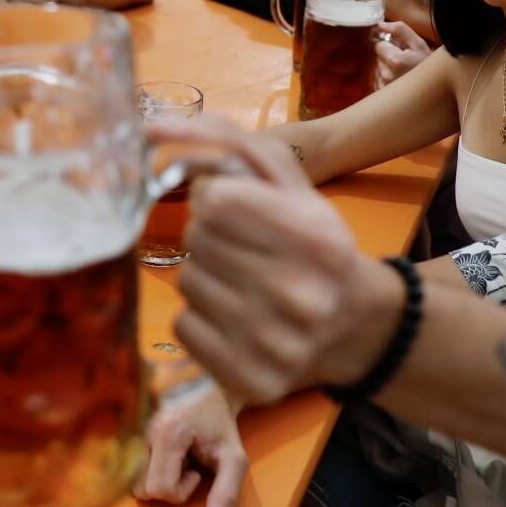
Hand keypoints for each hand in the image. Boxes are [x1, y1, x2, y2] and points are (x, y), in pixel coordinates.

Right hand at [134, 381, 247, 506]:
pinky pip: (130, 468)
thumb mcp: (234, 459)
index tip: (198, 472)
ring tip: (177, 459)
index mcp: (167, 435)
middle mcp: (142, 430)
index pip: (160, 490)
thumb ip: (227, 494)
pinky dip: (149, 469)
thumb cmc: (220, 423)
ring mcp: (131, 430)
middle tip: (187, 466)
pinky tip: (165, 455)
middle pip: (142, 489)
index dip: (182, 491)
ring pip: (132, 480)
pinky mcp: (127, 431)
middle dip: (168, 487)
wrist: (206, 386)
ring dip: (157, 478)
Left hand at [150, 118, 399, 405]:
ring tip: (243, 283)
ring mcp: (275, 345)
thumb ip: (227, 142)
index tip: (238, 209)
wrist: (352, 325)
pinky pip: (183, 325)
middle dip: (211, 235)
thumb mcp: (290, 183)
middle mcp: (299, 295)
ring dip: (206, 274)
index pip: (215, 199)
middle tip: (244, 249)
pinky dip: (200, 316)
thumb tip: (153, 127)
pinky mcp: (249, 379)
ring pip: (187, 281)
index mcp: (315, 238)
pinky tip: (235, 316)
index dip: (218, 198)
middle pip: (197, 238)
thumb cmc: (312, 242)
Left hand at [376, 20, 431, 82]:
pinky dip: (385, 79)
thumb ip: (399, 30)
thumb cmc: (427, 64)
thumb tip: (380, 25)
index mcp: (394, 60)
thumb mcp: (418, 43)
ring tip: (402, 70)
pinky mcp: (382, 94)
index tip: (398, 48)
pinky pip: (378, 81)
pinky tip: (398, 79)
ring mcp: (383, 86)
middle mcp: (386, 74)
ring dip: (386, 67)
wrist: (435, 87)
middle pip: (377, 57)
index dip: (388, 44)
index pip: (378, 45)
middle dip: (387, 56)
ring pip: (377, 69)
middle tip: (403, 60)